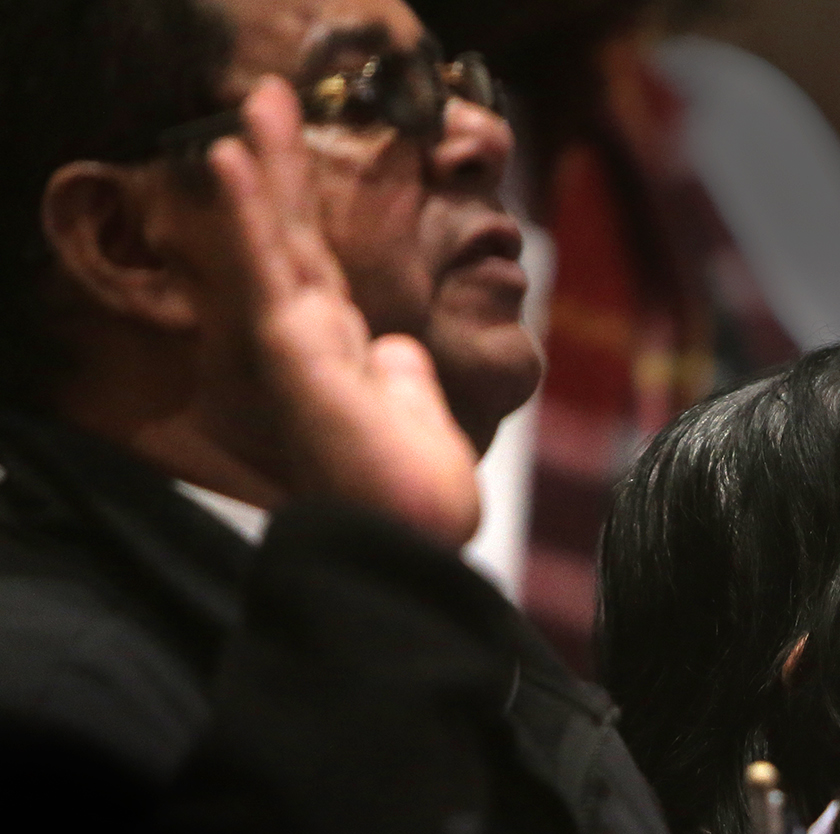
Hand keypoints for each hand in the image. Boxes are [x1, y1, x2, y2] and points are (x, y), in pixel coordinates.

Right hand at [195, 78, 480, 546]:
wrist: (412, 538)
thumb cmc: (414, 495)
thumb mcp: (417, 414)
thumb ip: (402, 376)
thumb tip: (397, 350)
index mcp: (339, 353)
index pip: (317, 261)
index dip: (305, 204)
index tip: (299, 153)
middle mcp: (308, 342)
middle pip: (291, 236)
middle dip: (280, 165)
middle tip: (269, 95)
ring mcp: (291, 344)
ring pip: (272, 238)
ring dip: (261, 166)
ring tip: (254, 102)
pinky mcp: (289, 351)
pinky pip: (265, 269)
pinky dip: (246, 212)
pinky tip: (227, 158)